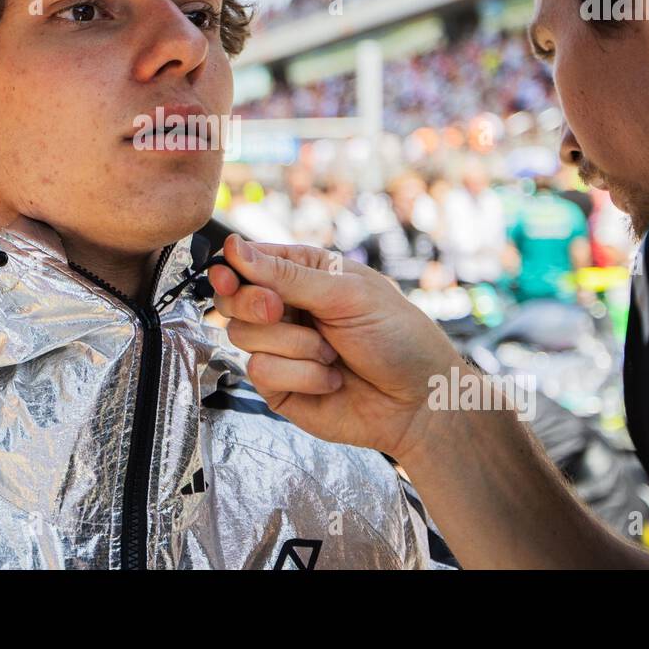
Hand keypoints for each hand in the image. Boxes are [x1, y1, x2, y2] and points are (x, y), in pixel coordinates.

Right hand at [207, 234, 459, 463]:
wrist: (420, 402)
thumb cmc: (397, 337)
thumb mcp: (347, 294)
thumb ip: (288, 275)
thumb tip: (233, 247)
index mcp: (303, 274)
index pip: (248, 262)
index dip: (231, 268)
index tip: (227, 275)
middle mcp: (286, 309)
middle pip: (232, 300)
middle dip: (254, 304)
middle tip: (279, 310)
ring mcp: (280, 349)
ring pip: (243, 336)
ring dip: (293, 345)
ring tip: (333, 353)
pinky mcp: (279, 387)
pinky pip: (261, 373)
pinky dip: (301, 375)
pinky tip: (332, 379)